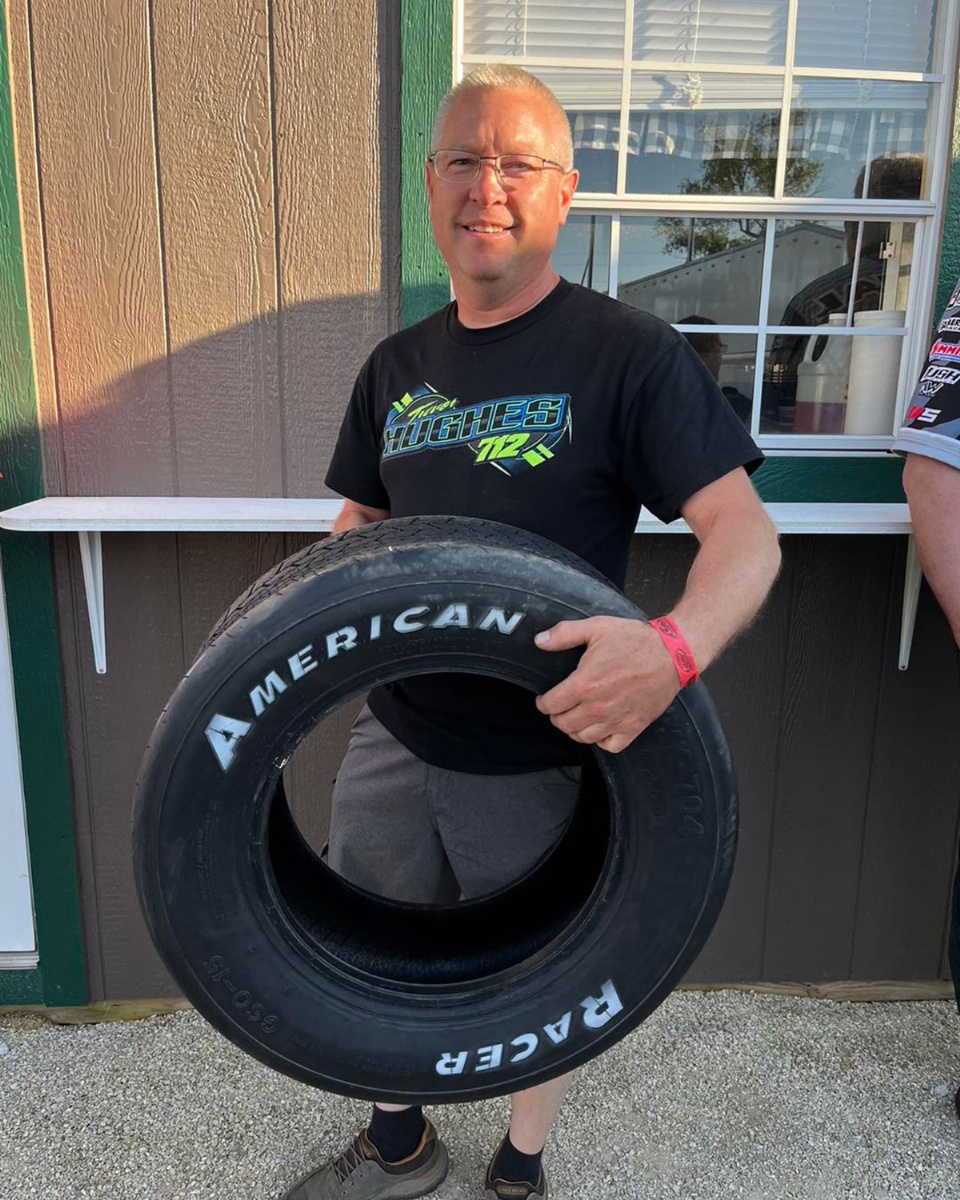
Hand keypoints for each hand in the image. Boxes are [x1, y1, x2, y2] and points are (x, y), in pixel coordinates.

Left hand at [534, 616, 679, 752]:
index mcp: (584, 684)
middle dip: (557, 716)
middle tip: (560, 708)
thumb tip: (540, 640)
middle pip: (563, 724)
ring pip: (583, 737)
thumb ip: (564, 634)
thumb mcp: (596, 627)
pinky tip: (600, 729)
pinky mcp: (633, 727)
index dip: (543, 703)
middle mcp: (597, 707)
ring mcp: (615, 720)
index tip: (545, 700)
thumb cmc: (635, 640)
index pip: (550, 705)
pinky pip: (610, 746)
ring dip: (575, 729)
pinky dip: (601, 741)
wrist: (671, 654)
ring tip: (576, 718)